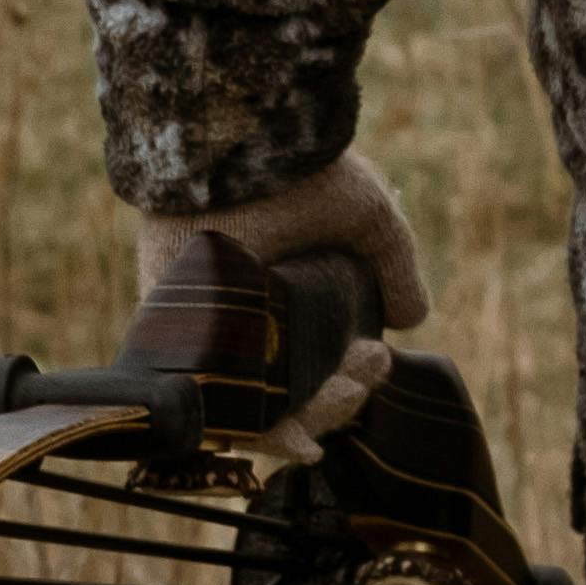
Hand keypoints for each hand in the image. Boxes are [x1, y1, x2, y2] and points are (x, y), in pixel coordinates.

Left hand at [132, 148, 428, 462]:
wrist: (235, 144)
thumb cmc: (299, 172)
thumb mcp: (366, 217)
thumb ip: (392, 265)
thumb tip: (413, 319)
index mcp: (286, 297)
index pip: (314, 362)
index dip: (349, 379)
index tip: (377, 363)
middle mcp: (245, 321)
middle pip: (289, 394)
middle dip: (337, 402)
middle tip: (362, 377)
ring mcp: (208, 334)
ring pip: (255, 408)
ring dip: (305, 422)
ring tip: (343, 399)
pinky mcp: (172, 339)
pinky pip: (207, 404)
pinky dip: (249, 431)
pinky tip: (295, 440)